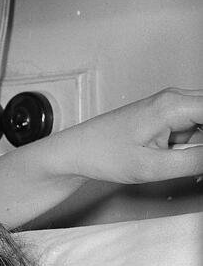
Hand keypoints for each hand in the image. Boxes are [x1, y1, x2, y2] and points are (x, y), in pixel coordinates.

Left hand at [50, 88, 202, 184]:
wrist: (75, 152)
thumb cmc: (103, 155)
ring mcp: (173, 106)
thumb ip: (195, 161)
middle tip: (193, 163)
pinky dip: (197, 146)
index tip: (202, 157)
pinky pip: (197, 127)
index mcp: (174, 105)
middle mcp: (176, 98)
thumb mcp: (153, 167)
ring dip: (200, 147)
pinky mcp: (168, 117)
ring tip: (171, 162)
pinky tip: (182, 161)